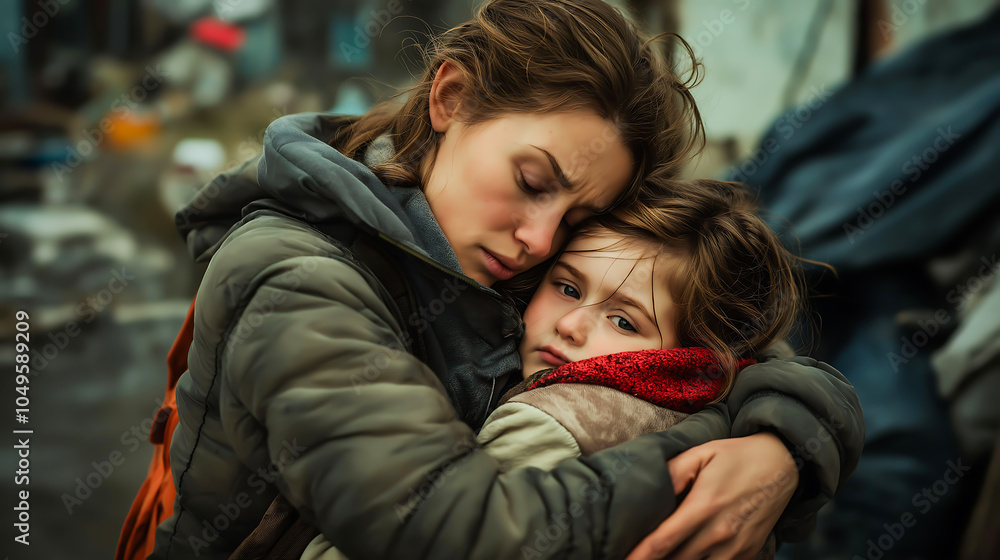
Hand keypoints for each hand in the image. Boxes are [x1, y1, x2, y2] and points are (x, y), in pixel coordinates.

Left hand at [625, 432, 797, 559]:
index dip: (639, 556)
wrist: (784, 464)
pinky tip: (687, 556)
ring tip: (658, 557)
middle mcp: (720, 533)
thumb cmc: (736, 457)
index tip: (622, 559)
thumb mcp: (702, 453)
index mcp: (704, 506)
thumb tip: (647, 488)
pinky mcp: (748, 554)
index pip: (662, 541)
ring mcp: (736, 548)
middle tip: (633, 557)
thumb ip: (673, 472)